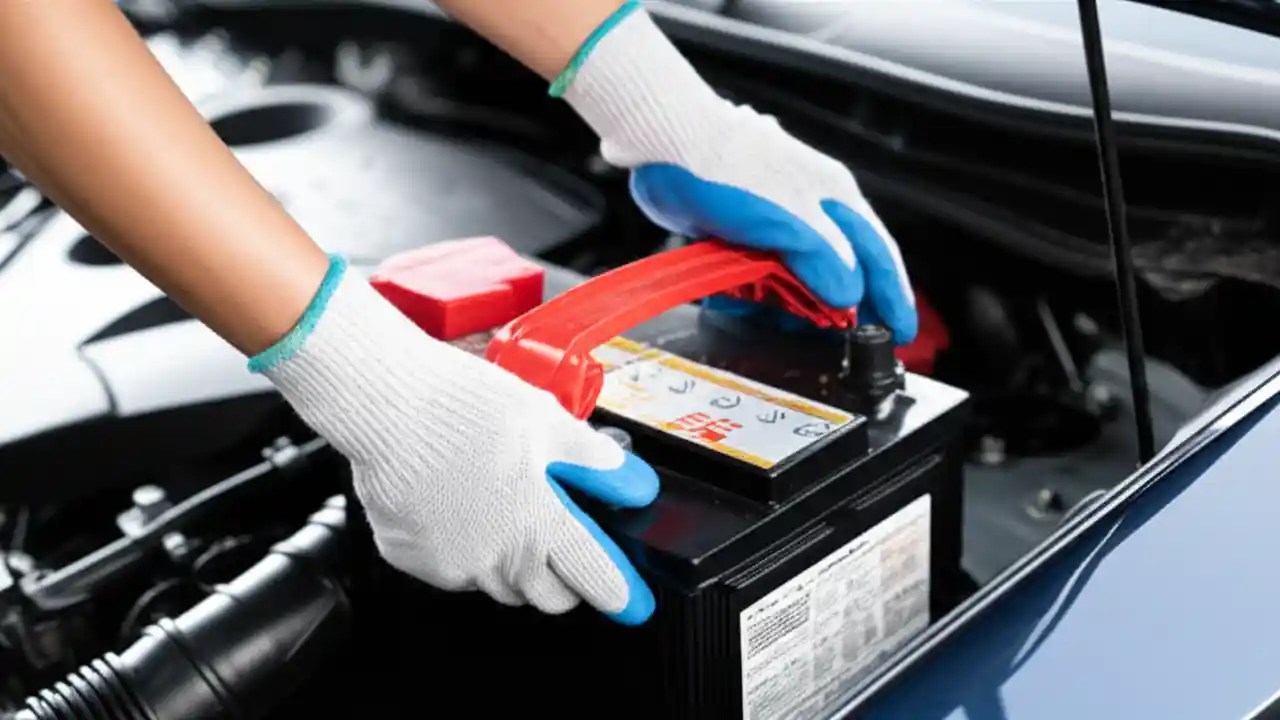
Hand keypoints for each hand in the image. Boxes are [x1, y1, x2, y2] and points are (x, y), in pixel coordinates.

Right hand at [250, 257, 659, 624]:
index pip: (594, 579)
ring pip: (500, 585)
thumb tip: (635, 487)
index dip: (620, 593)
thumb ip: (596, 464)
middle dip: (564, 578)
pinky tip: (458, 503)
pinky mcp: (414, 561)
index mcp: (538, 525)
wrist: (386, 404)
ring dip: (513, 561)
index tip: (631, 601)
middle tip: (562, 541)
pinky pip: (454, 570)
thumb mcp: (548, 420)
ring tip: (501, 502)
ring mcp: (452, 565)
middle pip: (547, 596)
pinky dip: (464, 548)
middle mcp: (496, 557)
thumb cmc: (462, 405)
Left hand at [556, 2, 916, 342]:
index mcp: (834, 199)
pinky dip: (753, 294)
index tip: (900, 334)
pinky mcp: (740, 228)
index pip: (878, 256)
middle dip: (839, 309)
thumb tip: (849, 297)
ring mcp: (775, 218)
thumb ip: (823, 261)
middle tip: (839, 343)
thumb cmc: (727, 165)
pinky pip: (757, 273)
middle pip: (840, 270)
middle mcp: (810, 207)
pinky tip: (742, 305)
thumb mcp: (789, 222)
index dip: (893, 297)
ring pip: (796, 276)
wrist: (666, 142)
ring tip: (784, 329)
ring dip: (790, 305)